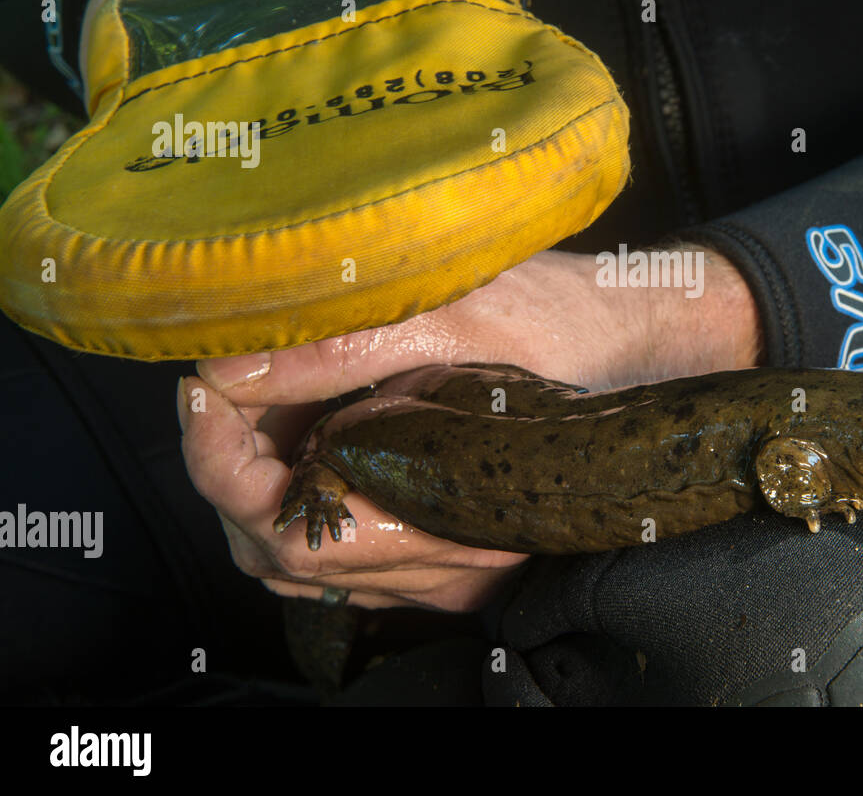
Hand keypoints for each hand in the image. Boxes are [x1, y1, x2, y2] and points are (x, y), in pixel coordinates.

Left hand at [180, 247, 762, 611]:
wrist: (640, 338)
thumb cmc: (560, 322)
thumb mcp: (448, 317)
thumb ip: (334, 354)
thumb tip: (226, 371)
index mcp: (440, 510)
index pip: (278, 523)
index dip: (218, 459)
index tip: (201, 387)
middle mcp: (443, 563)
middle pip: (277, 555)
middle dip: (228, 474)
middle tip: (223, 392)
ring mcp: (451, 567)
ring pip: (305, 562)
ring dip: (262, 492)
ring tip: (264, 413)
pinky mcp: (456, 548)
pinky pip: (347, 558)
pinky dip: (306, 505)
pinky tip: (314, 444)